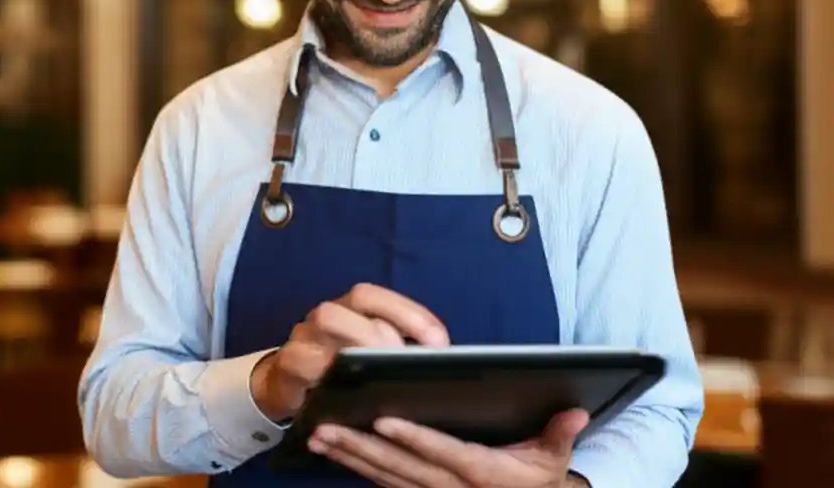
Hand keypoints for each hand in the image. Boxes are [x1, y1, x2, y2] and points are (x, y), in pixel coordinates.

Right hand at [250, 283, 448, 422]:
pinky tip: (345, 394)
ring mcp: (305, 334)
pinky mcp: (287, 363)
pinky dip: (325, 372)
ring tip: (378, 374)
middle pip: (356, 298)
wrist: (288, 387)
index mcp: (354, 309)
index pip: (382, 294)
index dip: (411, 313)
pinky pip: (301, 359)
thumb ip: (397, 353)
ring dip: (360, 342)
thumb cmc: (340, 372)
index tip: (439, 343)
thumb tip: (439, 360)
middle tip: (407, 363)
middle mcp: (330, 313)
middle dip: (389, 327)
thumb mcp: (369, 359)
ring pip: (326, 318)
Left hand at [308, 408, 590, 487]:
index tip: (385, 420)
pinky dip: (355, 468)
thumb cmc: (536, 483)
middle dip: (361, 447)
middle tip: (327, 427)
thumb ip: (558, 435)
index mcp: (483, 474)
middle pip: (400, 468)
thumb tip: (574, 412)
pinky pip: (382, 484)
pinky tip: (331, 451)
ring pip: (383, 477)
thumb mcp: (552, 463)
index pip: (444, 454)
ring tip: (317, 436)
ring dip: (348, 457)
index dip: (415, 439)